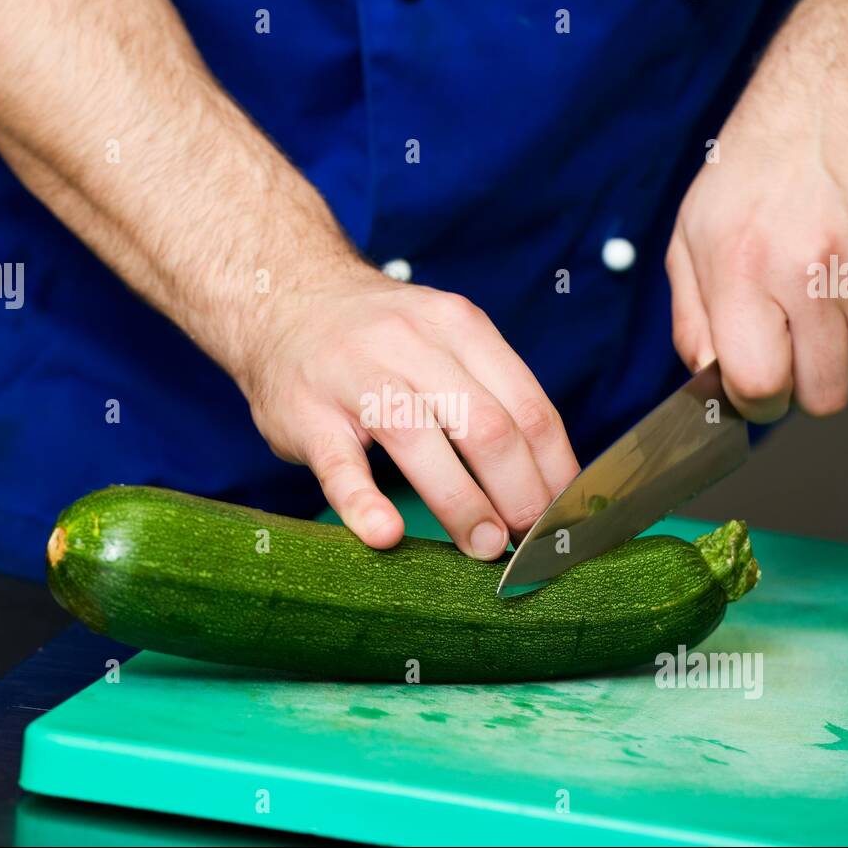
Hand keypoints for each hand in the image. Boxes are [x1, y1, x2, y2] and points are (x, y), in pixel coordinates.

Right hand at [237, 267, 580, 558]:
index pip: (528, 407)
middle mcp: (412, 344)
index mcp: (460, 327)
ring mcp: (355, 376)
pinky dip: (363, 503)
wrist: (280, 299)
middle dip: (521, 494)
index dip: (556, 472)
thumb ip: (490, 395)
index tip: (567, 519)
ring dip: (462, 505)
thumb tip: (550, 483)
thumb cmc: (377, 341)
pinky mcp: (307, 415)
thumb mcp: (442, 341)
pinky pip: (340, 464)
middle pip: (487, 427)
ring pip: (420, 442)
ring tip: (486, 548)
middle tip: (533, 544)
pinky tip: (386, 535)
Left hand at [667, 32, 847, 421]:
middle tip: (782, 351)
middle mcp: (814, 269)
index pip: (761, 385)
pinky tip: (842, 282)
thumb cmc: (755, 167)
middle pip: (824, 394)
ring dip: (835, 356)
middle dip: (799, 386)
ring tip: (810, 308)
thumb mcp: (691, 237)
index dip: (752, 399)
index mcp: (747, 265)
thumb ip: (692, 320)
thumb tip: (708, 378)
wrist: (840, 98)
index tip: (748, 382)